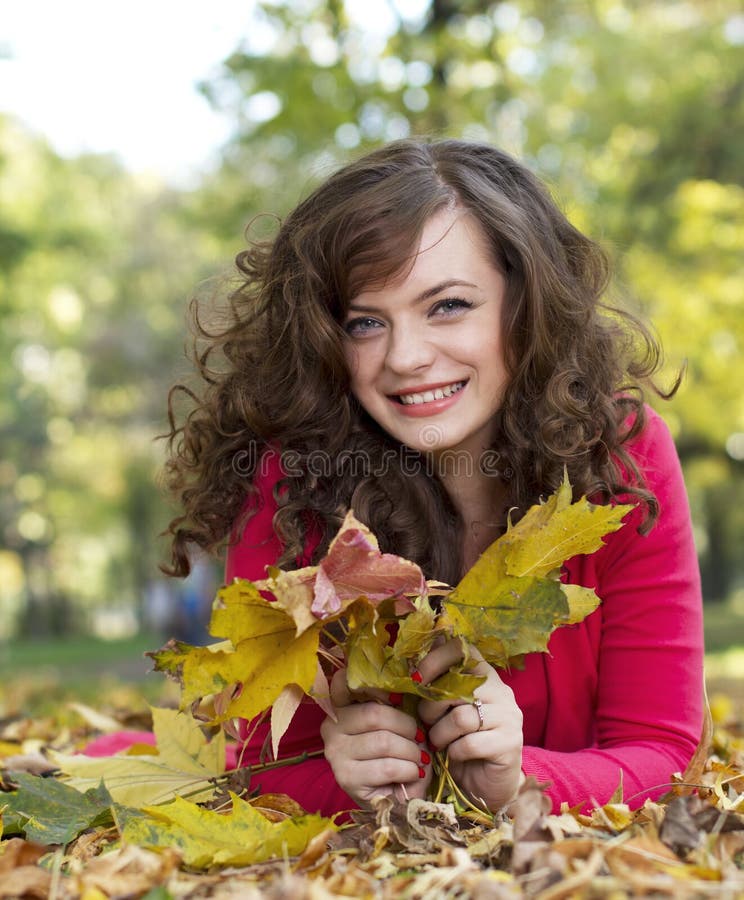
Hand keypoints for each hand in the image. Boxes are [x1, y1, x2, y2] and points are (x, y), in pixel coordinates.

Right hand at [320, 667, 432, 805]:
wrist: (390, 800)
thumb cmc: (395, 754)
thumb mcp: (394, 724)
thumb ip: (393, 705)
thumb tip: (409, 688)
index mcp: (340, 707)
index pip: (344, 682)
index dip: (373, 685)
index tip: (398, 697)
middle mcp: (330, 727)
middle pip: (374, 714)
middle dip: (406, 726)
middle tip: (420, 738)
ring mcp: (335, 754)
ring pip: (383, 741)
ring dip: (411, 751)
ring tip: (419, 759)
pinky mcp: (346, 779)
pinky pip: (387, 767)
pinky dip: (409, 769)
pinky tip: (414, 773)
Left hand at [416, 639, 522, 811]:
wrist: (485, 783)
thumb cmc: (459, 740)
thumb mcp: (445, 709)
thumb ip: (437, 686)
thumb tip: (412, 657)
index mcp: (485, 676)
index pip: (463, 649)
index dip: (435, 659)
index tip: (416, 679)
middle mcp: (501, 691)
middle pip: (456, 686)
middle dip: (431, 706)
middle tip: (427, 722)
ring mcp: (509, 717)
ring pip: (461, 717)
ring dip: (440, 733)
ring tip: (438, 742)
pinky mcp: (510, 743)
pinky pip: (471, 743)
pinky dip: (455, 751)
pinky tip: (454, 755)